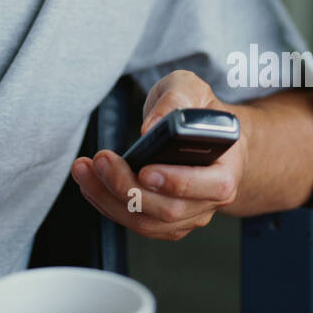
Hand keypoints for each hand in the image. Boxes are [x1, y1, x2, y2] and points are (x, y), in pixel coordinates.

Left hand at [70, 70, 247, 240]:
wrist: (200, 134)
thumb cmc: (197, 110)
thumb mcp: (191, 89)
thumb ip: (176, 98)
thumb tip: (150, 127)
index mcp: (228, 167)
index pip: (212, 186)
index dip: (178, 183)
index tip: (145, 169)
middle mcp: (210, 199)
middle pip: (170, 210)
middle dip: (128, 187)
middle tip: (101, 160)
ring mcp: (187, 215)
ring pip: (146, 223)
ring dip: (108, 198)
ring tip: (84, 169)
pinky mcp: (163, 221)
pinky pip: (133, 222)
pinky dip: (106, 204)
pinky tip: (90, 182)